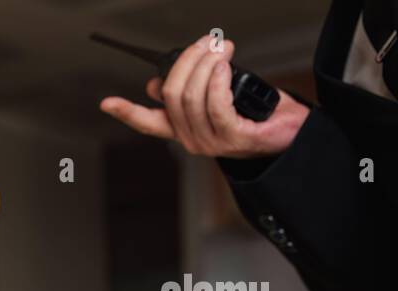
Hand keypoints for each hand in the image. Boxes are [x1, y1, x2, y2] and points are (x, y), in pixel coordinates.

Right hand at [99, 36, 308, 158]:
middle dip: (189, 60)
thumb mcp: (217, 99)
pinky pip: (216, 104)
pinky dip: (218, 80)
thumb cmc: (257, 113)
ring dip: (208, 62)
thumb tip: (157, 83)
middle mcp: (191, 139)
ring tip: (224, 47)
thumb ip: (189, 92)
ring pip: (192, 95)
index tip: (106, 102)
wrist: (291, 134)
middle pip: (172, 94)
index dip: (126, 112)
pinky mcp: (232, 137)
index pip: (148, 123)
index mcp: (183, 130)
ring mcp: (210, 141)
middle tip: (209, 41)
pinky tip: (226, 66)